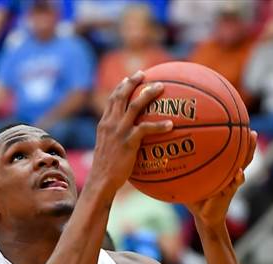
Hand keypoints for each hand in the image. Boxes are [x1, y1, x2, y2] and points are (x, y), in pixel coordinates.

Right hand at [88, 71, 173, 198]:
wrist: (101, 180)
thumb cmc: (105, 171)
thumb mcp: (106, 151)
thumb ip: (114, 141)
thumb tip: (126, 143)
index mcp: (104, 124)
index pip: (112, 100)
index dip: (120, 87)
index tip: (128, 78)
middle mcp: (111, 123)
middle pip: (122, 95)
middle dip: (133, 81)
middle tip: (144, 74)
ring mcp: (119, 131)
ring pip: (135, 105)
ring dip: (149, 94)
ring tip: (161, 87)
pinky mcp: (128, 142)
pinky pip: (146, 129)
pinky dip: (159, 126)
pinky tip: (171, 124)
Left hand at [187, 131, 256, 227]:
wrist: (203, 217)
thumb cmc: (195, 199)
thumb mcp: (188, 183)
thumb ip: (182, 172)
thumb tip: (165, 159)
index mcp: (222, 169)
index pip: (230, 151)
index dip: (233, 139)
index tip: (235, 124)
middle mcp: (229, 173)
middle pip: (242, 154)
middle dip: (248, 142)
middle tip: (250, 129)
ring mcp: (232, 181)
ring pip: (244, 164)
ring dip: (249, 152)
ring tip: (252, 140)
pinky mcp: (230, 191)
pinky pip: (236, 183)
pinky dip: (238, 178)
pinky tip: (239, 172)